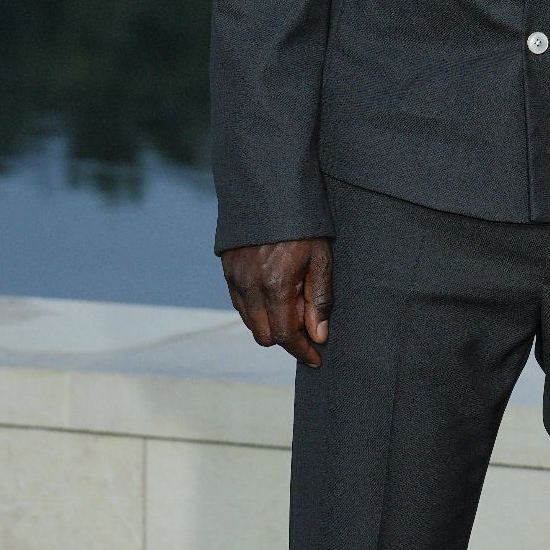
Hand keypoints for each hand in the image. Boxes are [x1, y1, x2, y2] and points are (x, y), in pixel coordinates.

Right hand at [221, 238, 333, 367]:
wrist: (269, 191)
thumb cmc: (303, 225)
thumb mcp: (321, 259)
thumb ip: (320, 300)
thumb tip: (318, 336)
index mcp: (275, 285)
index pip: (285, 335)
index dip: (302, 351)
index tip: (316, 358)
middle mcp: (250, 286)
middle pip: (264, 335)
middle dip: (287, 340)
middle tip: (308, 330)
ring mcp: (235, 278)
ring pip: (249, 322)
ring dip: (270, 326)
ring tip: (294, 311)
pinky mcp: (227, 271)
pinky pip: (240, 305)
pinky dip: (256, 311)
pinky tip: (275, 299)